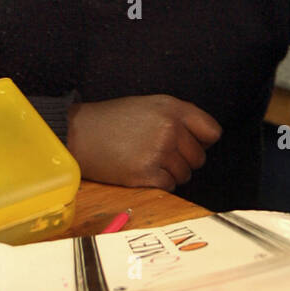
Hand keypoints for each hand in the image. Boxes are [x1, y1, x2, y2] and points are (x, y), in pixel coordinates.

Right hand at [67, 95, 221, 190]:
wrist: (77, 134)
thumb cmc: (112, 120)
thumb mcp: (149, 105)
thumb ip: (179, 117)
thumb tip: (205, 139)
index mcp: (173, 108)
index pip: (212, 131)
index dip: (201, 141)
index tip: (188, 144)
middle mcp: (170, 128)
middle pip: (199, 158)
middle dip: (183, 160)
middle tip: (159, 154)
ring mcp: (158, 151)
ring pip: (185, 175)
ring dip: (170, 173)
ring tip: (147, 161)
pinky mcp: (146, 173)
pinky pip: (169, 186)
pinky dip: (158, 184)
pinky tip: (141, 172)